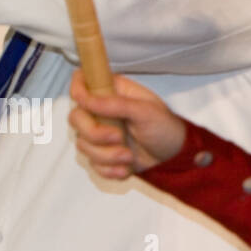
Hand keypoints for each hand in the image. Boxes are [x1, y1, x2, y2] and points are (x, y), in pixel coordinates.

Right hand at [68, 71, 185, 178]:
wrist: (175, 158)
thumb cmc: (165, 128)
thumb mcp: (146, 111)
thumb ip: (115, 104)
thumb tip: (87, 100)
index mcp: (110, 92)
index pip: (80, 81)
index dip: (77, 91)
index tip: (86, 103)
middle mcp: (100, 112)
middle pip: (75, 118)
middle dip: (95, 133)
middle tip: (118, 137)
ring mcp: (99, 134)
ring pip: (82, 144)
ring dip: (106, 155)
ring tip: (129, 156)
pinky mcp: (102, 154)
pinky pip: (92, 164)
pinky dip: (109, 169)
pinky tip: (125, 167)